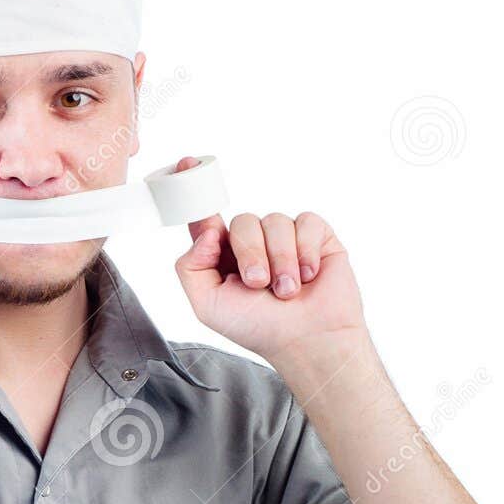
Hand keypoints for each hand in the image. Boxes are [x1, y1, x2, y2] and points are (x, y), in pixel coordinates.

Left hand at [172, 156, 366, 365]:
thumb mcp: (207, 305)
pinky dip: (306, 252)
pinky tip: (309, 276)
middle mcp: (253, 244)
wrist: (308, 340)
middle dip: (251, 255)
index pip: (207, 219)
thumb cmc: (259, 329)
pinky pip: (305, 223)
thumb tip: (207, 230)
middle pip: (242, 222)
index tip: (187, 164)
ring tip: (287, 291)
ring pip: (274, 221)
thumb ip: (191, 266)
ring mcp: (285, 238)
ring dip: (281, 261)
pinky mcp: (317, 236)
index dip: (196, 190)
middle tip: (259, 285)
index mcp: (224, 257)